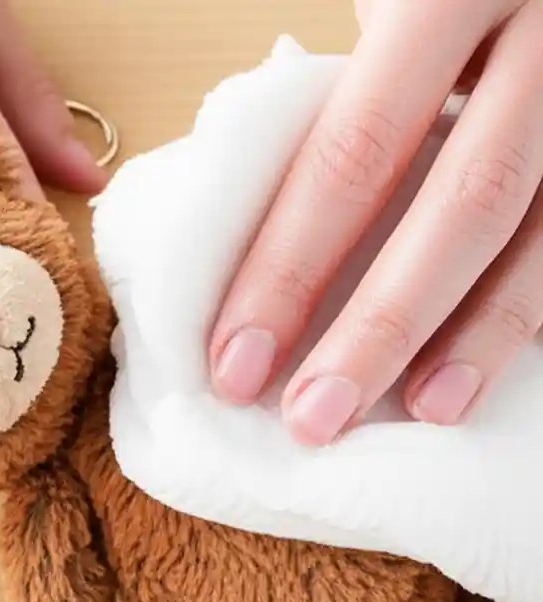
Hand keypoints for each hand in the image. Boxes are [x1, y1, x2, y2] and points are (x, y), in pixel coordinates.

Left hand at [209, 0, 542, 444]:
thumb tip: (233, 234)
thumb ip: (335, 101)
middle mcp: (538, 39)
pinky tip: (488, 366)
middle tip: (313, 417)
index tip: (235, 364)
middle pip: (462, 206)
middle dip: (380, 328)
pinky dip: (532, 308)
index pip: (352, 155)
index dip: (289, 269)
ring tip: (422, 412)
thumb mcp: (386, 8)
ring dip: (479, 337)